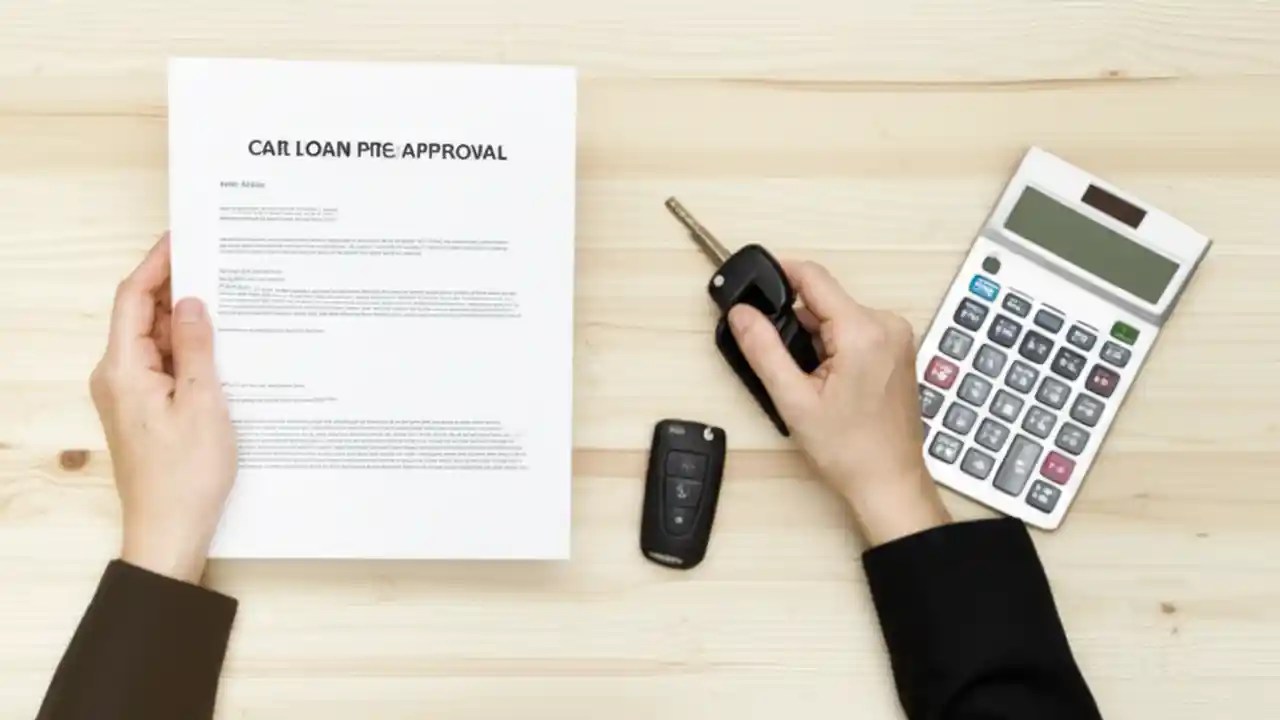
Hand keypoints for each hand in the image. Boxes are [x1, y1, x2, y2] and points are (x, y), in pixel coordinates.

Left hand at [89, 234, 236, 582]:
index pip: (134, 298)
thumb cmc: (185, 475)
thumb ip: (195, 347)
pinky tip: (220, 349)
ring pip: (156, 342)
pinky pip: (165, 367)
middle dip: (177, 288)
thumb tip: (189, 302)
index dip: (157, 264)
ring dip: (187, 322)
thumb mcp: (202, 402)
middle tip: (219, 265)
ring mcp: (130, 396)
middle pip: (142, 316)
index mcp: (123, 370)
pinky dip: (189, 352)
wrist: (170, 532)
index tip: (184, 238)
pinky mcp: (146, 412)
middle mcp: (118, 378)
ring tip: (228, 303)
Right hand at [727, 260, 949, 545]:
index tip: (754, 278)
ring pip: (837, 317)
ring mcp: (896, 337)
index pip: (813, 277)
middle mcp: (887, 325)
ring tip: (813, 383)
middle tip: (786, 365)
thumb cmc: (851, 450)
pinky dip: (835, 347)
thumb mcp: (793, 400)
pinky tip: (832, 383)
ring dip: (817, 340)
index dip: (779, 273)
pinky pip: (855, 331)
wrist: (889, 481)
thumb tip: (742, 313)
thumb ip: (763, 349)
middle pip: (824, 300)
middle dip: (797, 324)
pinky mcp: (897, 349)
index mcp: (863, 331)